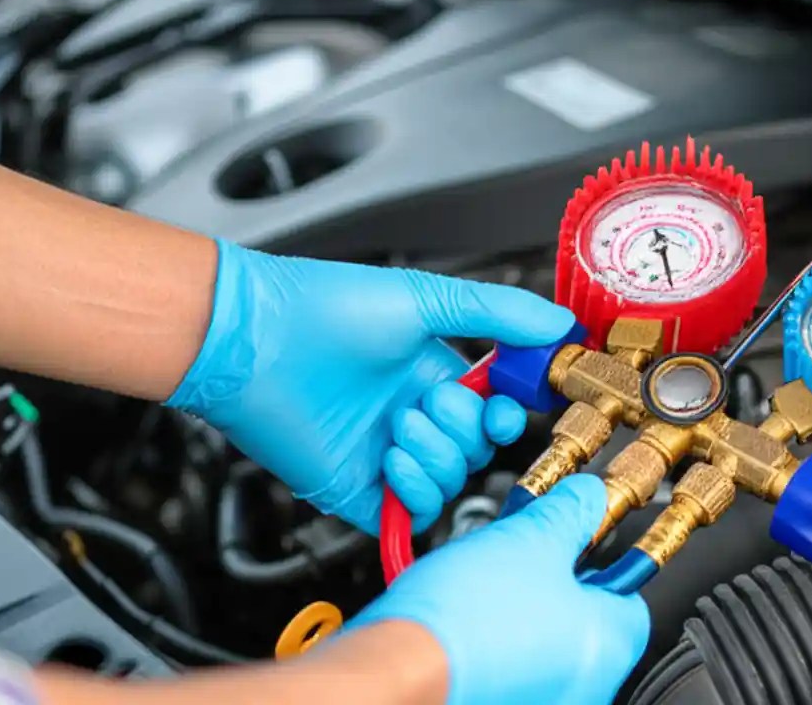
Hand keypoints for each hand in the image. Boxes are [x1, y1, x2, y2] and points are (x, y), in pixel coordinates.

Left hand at [166, 240, 574, 532]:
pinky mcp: (356, 489)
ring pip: (448, 482)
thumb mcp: (424, 298)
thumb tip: (557, 322)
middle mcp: (410, 416)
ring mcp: (384, 454)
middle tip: (427, 403)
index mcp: (431, 374)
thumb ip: (497, 312)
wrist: (253, 339)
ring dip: (435, 457)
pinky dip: (413, 493)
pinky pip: (409, 513)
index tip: (506, 408)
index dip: (506, 416)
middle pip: (473, 451)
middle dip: (462, 431)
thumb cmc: (324, 309)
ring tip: (398, 427)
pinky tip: (394, 463)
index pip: (491, 411)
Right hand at [349, 474, 649, 704]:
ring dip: (523, 618)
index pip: (629, 595)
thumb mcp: (527, 538)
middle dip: (553, 587)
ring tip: (489, 590)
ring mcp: (545, 704)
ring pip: (546, 650)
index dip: (599, 559)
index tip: (575, 542)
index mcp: (607, 645)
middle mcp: (586, 686)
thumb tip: (586, 497)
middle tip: (523, 560)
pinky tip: (471, 625)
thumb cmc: (462, 618)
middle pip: (584, 624)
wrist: (397, 669)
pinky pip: (514, 675)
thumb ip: (569, 513)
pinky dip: (498, 651)